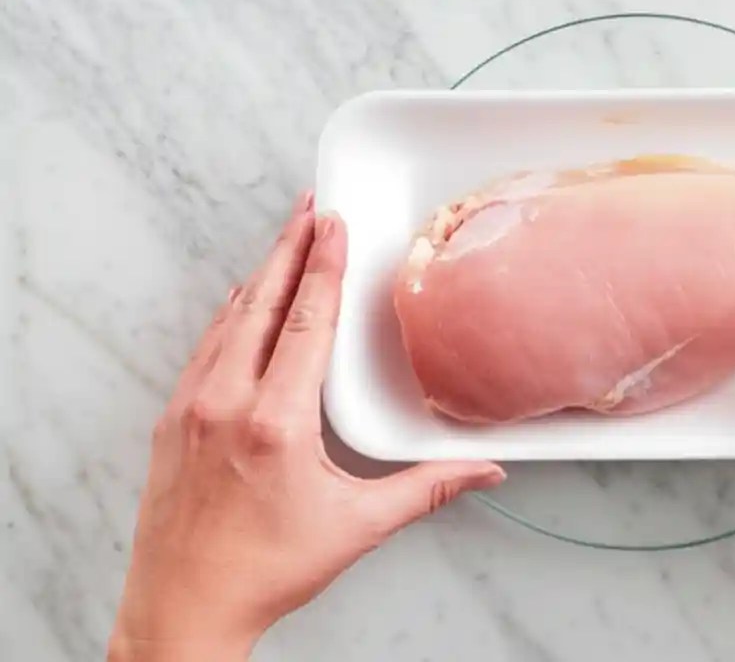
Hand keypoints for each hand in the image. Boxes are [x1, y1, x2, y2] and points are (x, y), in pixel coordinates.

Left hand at [109, 193, 504, 661]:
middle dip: (288, 247)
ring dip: (260, 275)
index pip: (307, 321)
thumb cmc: (265, 571)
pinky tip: (245, 304)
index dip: (323, 264)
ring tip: (284, 242)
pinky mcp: (171, 420)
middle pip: (262, 302)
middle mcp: (227, 402)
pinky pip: (205, 347)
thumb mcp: (357, 526)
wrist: (184, 607)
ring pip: (229, 320)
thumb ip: (426, 488)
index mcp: (277, 421)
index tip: (332, 222)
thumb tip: (484, 472)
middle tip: (308, 205)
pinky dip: (231, 315)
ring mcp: (191, 407)